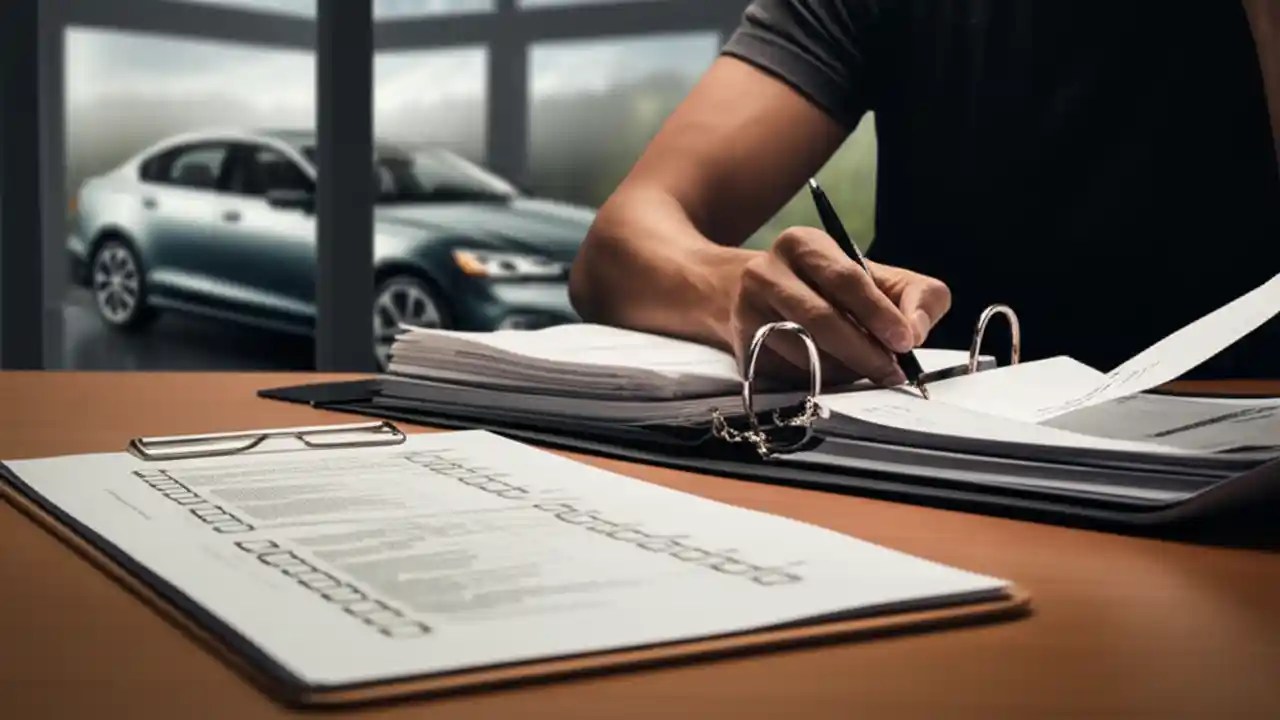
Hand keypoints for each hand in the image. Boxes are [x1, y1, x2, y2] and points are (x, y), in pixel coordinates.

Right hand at [728, 227, 950, 386]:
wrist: (743, 293)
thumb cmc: (824, 288)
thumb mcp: (874, 277)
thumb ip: (913, 295)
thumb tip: (917, 330)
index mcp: (802, 244)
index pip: (845, 278)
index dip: (878, 312)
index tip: (905, 341)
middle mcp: (765, 273)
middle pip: (821, 318)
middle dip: (864, 350)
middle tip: (892, 372)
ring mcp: (746, 312)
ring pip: (804, 352)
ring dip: (844, 370)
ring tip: (867, 373)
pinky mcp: (740, 349)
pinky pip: (788, 374)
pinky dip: (820, 381)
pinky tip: (834, 376)